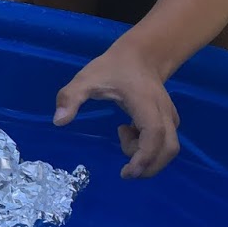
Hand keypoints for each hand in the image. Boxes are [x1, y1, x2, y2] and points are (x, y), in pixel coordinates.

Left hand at [52, 46, 181, 177]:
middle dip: (149, 166)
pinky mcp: (169, 119)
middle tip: (126, 169)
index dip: (144, 156)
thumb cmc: (113, 67)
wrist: (140, 54)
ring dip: (148, 156)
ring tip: (123, 136)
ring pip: (169, 148)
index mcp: (146, 103)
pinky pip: (165, 142)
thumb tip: (58, 122)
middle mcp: (163, 112)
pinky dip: (149, 148)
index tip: (127, 172)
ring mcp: (169, 116)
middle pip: (169, 149)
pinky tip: (129, 130)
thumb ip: (71, 97)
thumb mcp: (87, 78)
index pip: (155, 135)